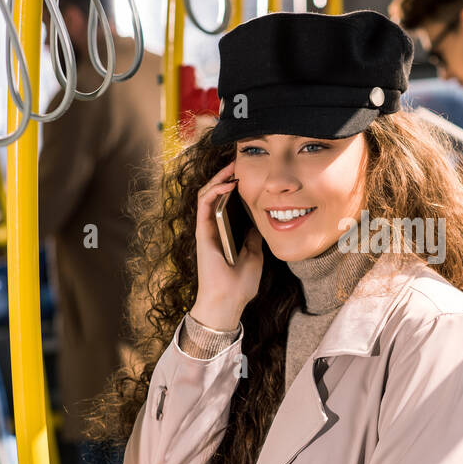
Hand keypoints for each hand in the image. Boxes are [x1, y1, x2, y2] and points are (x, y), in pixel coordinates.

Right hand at [194, 164, 264, 329]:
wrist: (228, 301)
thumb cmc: (240, 284)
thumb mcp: (254, 254)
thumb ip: (253, 237)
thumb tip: (260, 222)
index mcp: (224, 233)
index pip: (226, 203)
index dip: (234, 186)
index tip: (248, 174)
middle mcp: (212, 228)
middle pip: (215, 194)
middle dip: (225, 176)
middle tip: (239, 162)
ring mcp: (206, 229)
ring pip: (206, 195)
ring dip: (218, 178)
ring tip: (233, 167)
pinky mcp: (202, 232)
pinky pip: (204, 204)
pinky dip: (214, 190)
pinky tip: (229, 184)